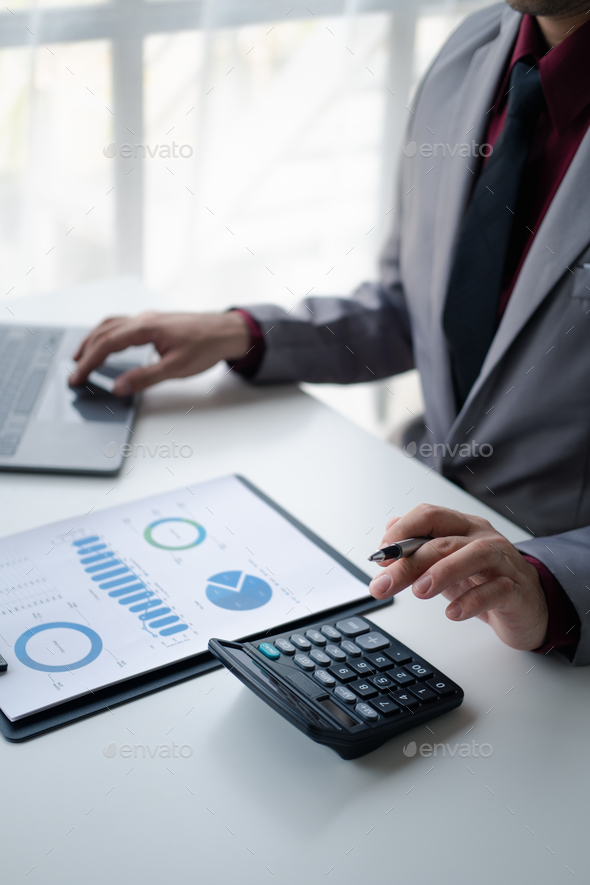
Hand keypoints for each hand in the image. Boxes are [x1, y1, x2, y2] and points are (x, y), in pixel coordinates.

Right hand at [69, 311, 251, 395]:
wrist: (227, 331)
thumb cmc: (206, 346)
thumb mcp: (176, 368)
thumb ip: (145, 378)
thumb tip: (118, 387)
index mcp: (145, 327)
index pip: (106, 344)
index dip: (88, 363)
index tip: (76, 378)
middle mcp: (143, 319)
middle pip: (103, 332)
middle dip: (85, 352)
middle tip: (74, 372)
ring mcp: (148, 319)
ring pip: (111, 325)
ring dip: (93, 340)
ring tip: (82, 357)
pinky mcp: (154, 323)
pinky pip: (122, 325)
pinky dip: (107, 335)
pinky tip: (108, 345)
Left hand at [369, 504, 547, 650]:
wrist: (528, 607)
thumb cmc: (484, 582)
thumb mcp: (445, 564)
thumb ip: (417, 550)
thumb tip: (387, 539)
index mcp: (463, 527)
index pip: (429, 515)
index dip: (401, 531)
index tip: (380, 556)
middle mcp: (483, 539)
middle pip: (443, 541)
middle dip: (409, 563)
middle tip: (384, 584)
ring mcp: (503, 562)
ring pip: (475, 556)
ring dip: (443, 572)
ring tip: (420, 592)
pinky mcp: (517, 590)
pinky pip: (496, 590)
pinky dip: (472, 601)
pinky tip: (453, 613)